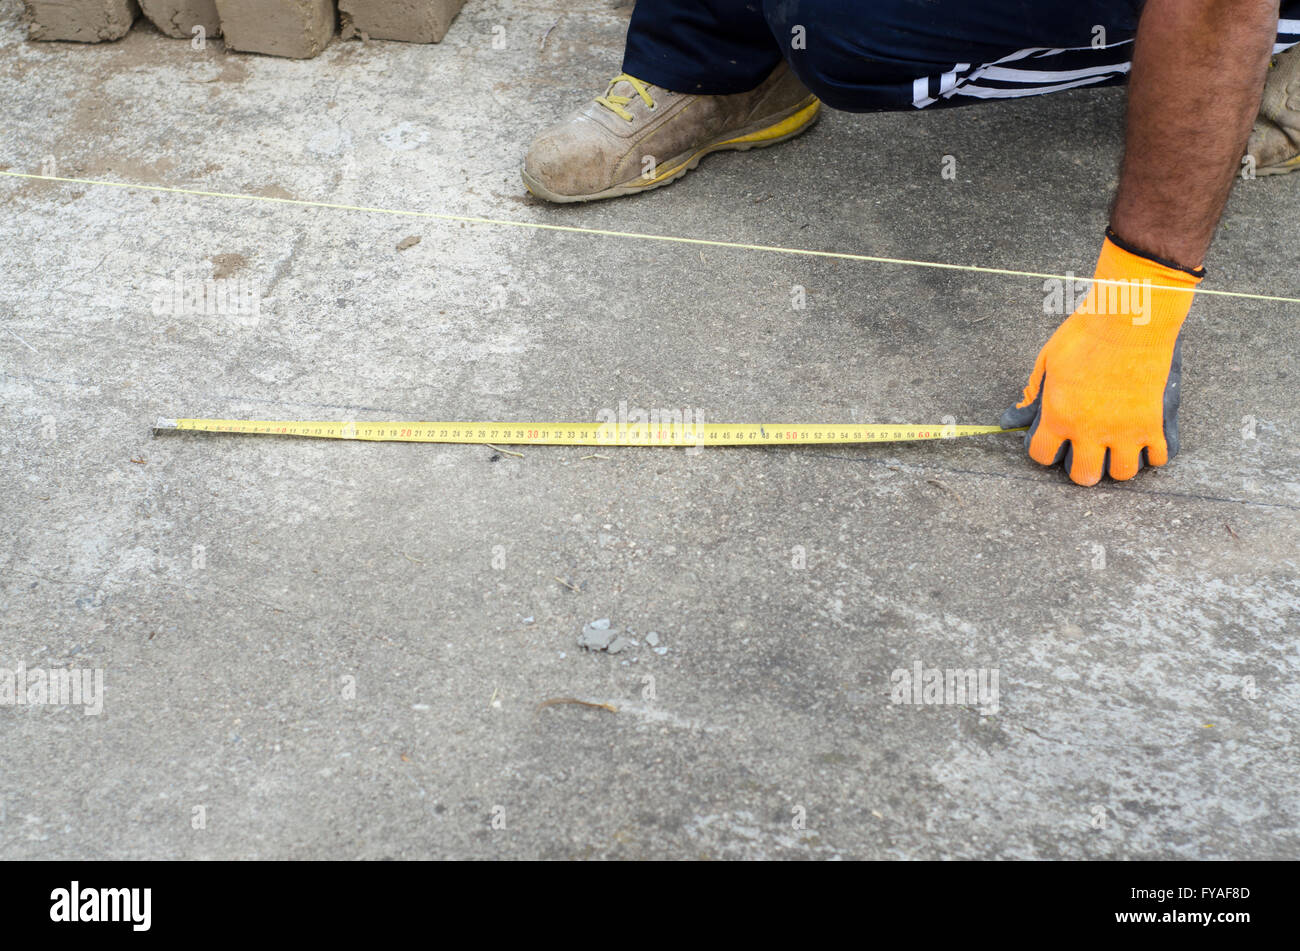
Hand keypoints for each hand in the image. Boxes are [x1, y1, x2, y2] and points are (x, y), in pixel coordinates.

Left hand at [1000, 233, 1202, 485]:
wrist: (1129, 318)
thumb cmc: (1084, 335)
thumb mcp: (1047, 362)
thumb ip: (1034, 393)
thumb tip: (1016, 415)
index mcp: (1059, 417)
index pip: (1042, 456)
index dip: (1043, 451)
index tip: (1050, 443)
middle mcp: (1090, 431)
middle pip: (1084, 476)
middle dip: (1082, 469)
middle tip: (1086, 454)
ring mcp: (1124, 430)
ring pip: (1123, 473)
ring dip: (1118, 464)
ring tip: (1116, 449)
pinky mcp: (1154, 422)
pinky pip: (1158, 456)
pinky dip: (1153, 453)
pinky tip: (1145, 440)